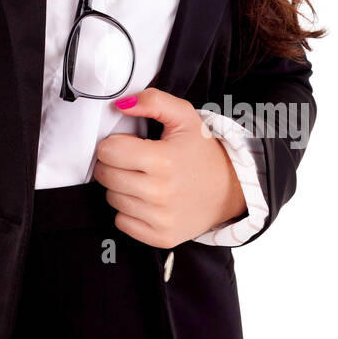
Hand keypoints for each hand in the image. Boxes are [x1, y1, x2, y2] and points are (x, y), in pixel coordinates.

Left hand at [92, 87, 246, 247]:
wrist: (232, 189)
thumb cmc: (203, 151)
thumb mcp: (184, 116)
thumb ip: (153, 101)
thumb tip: (121, 104)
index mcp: (163, 160)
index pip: (108, 151)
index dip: (114, 143)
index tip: (128, 143)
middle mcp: (161, 193)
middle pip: (105, 175)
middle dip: (113, 164)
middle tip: (133, 160)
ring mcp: (161, 219)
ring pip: (111, 198)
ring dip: (120, 187)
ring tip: (143, 179)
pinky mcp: (161, 238)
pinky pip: (121, 222)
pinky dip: (128, 210)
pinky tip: (146, 199)